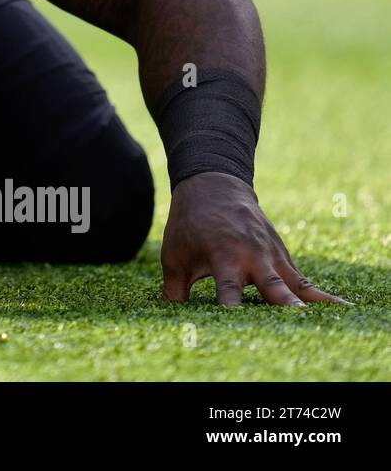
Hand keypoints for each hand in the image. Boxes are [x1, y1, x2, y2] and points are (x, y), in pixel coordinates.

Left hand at [161, 172, 347, 306]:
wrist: (214, 185)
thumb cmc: (189, 223)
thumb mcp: (174, 253)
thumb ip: (174, 288)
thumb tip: (171, 317)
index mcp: (223, 254)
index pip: (228, 289)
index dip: (231, 309)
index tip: (234, 326)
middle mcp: (252, 256)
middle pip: (272, 287)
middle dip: (283, 306)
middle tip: (293, 324)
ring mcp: (272, 256)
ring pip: (295, 285)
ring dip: (308, 305)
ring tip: (324, 324)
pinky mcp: (283, 258)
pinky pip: (303, 281)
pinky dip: (319, 296)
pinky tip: (340, 310)